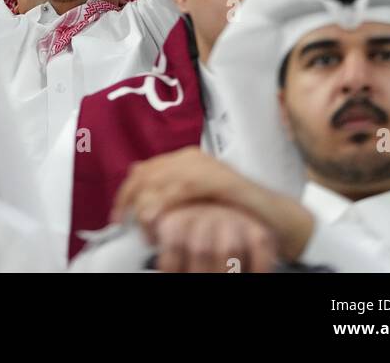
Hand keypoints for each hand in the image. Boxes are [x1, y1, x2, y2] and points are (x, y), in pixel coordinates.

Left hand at [111, 145, 313, 263]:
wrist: (272, 216)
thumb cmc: (233, 211)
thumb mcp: (195, 200)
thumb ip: (169, 189)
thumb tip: (135, 176)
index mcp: (184, 159)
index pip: (143, 171)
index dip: (125, 194)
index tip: (117, 218)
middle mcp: (192, 158)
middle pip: (147, 174)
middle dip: (132, 201)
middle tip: (129, 227)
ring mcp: (206, 167)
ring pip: (161, 181)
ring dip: (148, 207)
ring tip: (146, 230)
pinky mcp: (219, 180)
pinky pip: (183, 189)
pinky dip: (166, 203)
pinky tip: (159, 219)